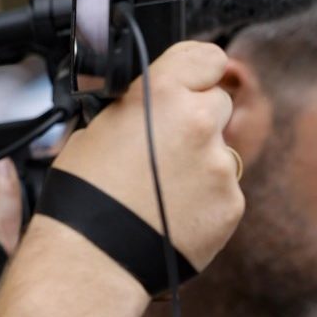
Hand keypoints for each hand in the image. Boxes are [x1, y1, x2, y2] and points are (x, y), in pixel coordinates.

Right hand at [46, 40, 241, 272]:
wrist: (93, 259)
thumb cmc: (84, 196)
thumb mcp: (99, 127)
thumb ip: (141, 105)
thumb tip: (159, 98)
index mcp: (163, 94)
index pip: (207, 57)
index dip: (198, 71)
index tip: (195, 79)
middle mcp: (200, 123)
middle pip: (217, 103)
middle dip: (197, 119)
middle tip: (165, 147)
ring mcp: (221, 165)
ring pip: (222, 150)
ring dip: (201, 162)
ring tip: (162, 190)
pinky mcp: (232, 203)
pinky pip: (226, 189)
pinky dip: (206, 198)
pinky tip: (174, 212)